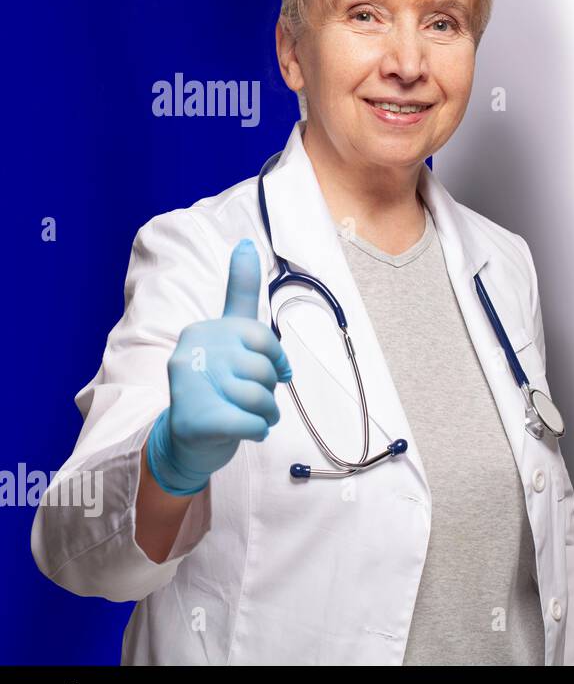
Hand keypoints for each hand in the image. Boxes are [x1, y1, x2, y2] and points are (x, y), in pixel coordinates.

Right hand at [146, 239, 292, 495]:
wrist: (188, 441)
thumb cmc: (218, 385)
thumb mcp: (229, 336)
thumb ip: (240, 292)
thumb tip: (246, 242)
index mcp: (201, 330)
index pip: (261, 337)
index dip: (275, 359)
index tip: (271, 369)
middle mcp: (191, 353)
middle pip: (264, 369)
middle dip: (268, 390)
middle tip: (250, 399)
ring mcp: (189, 387)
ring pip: (261, 398)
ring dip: (265, 414)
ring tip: (244, 415)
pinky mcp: (196, 419)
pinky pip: (254, 424)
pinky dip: (258, 431)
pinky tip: (244, 431)